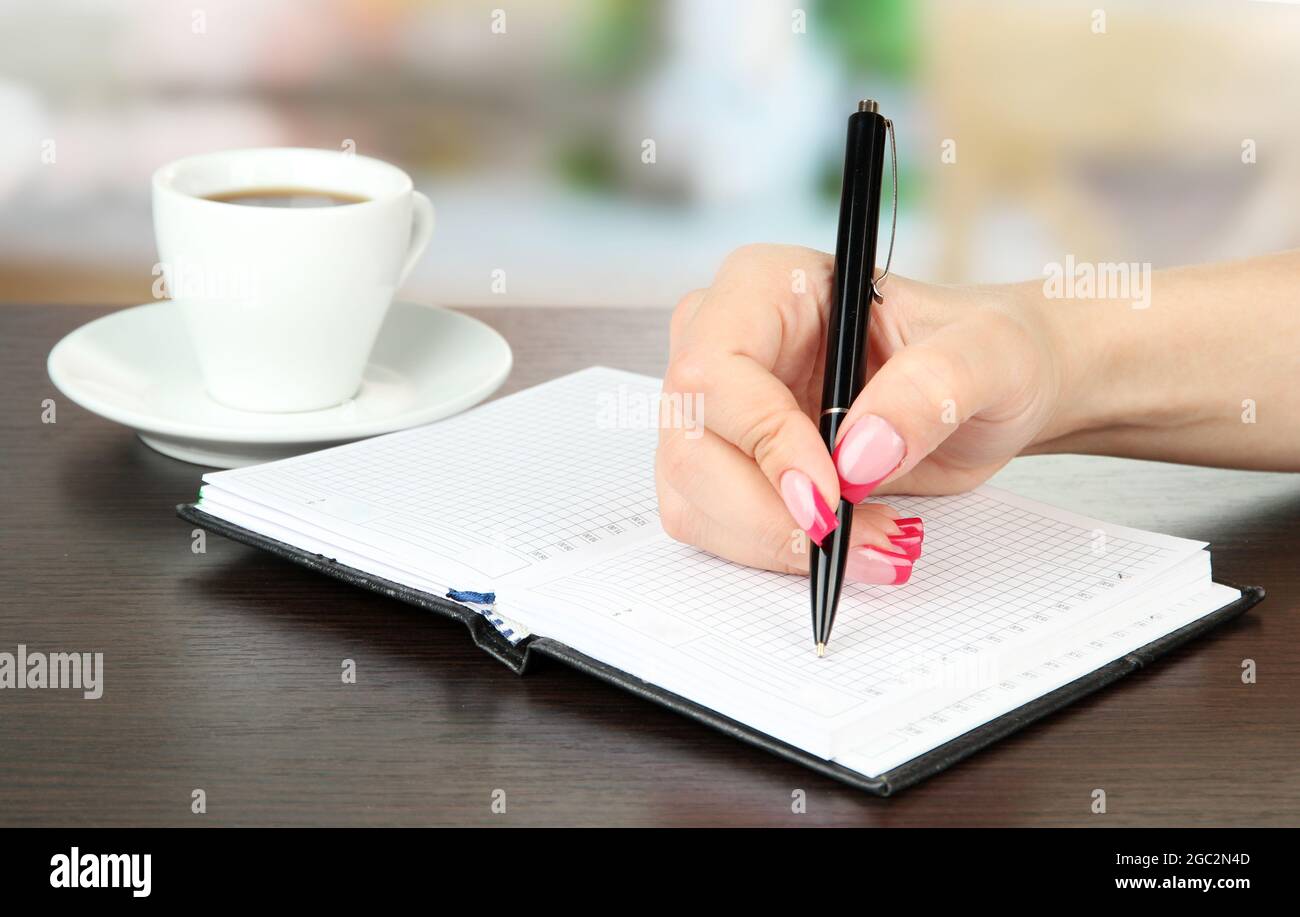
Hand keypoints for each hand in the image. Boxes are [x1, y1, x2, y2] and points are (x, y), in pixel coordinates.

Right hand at [656, 244, 1064, 581]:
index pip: (714, 368)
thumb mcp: (987, 354)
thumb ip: (929, 389)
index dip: (762, 439)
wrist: (989, 394)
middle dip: (770, 512)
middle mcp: (724, 341)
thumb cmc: (983, 351)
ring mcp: (717, 409)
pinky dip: (776, 552)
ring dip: (777, 540)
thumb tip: (857, 456)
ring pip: (692, 494)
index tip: (829, 494)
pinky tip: (847, 544)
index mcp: (767, 286)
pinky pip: (713, 525)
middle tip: (856, 540)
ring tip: (874, 542)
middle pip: (689, 444)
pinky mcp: (726, 465)